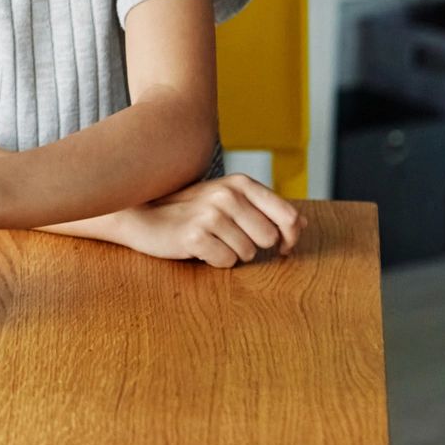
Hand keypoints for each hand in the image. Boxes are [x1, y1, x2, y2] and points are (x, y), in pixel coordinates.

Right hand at [119, 174, 304, 266]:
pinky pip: (226, 261)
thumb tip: (302, 223)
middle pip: (270, 239)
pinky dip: (215, 260)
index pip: (289, 216)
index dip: (291, 238)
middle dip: (253, 245)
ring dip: (232, 253)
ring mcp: (211, 214)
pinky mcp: (195, 235)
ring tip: (211, 241)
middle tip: (229, 238)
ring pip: (248, 253)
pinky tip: (199, 248)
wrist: (142, 214)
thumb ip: (265, 208)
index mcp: (241, 183)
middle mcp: (228, 195)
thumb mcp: (228, 200)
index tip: (284, 248)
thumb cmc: (189, 209)